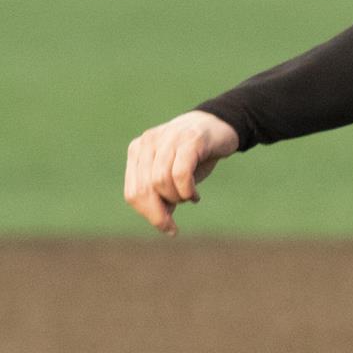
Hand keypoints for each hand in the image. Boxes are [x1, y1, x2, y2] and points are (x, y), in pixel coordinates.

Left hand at [123, 110, 238, 235]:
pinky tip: (195, 195)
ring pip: (160, 182)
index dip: (148, 214)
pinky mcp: (190, 140)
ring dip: (177, 198)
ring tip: (189, 198)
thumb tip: (160, 220)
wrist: (220, 125)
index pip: (133, 192)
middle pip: (144, 190)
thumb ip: (161, 194)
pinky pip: (180, 173)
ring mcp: (168, 139)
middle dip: (159, 213)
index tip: (167, 227)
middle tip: (174, 225)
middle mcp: (148, 142)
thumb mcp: (173, 175)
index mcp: (138, 151)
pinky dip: (187, 190)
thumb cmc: (195, 155)